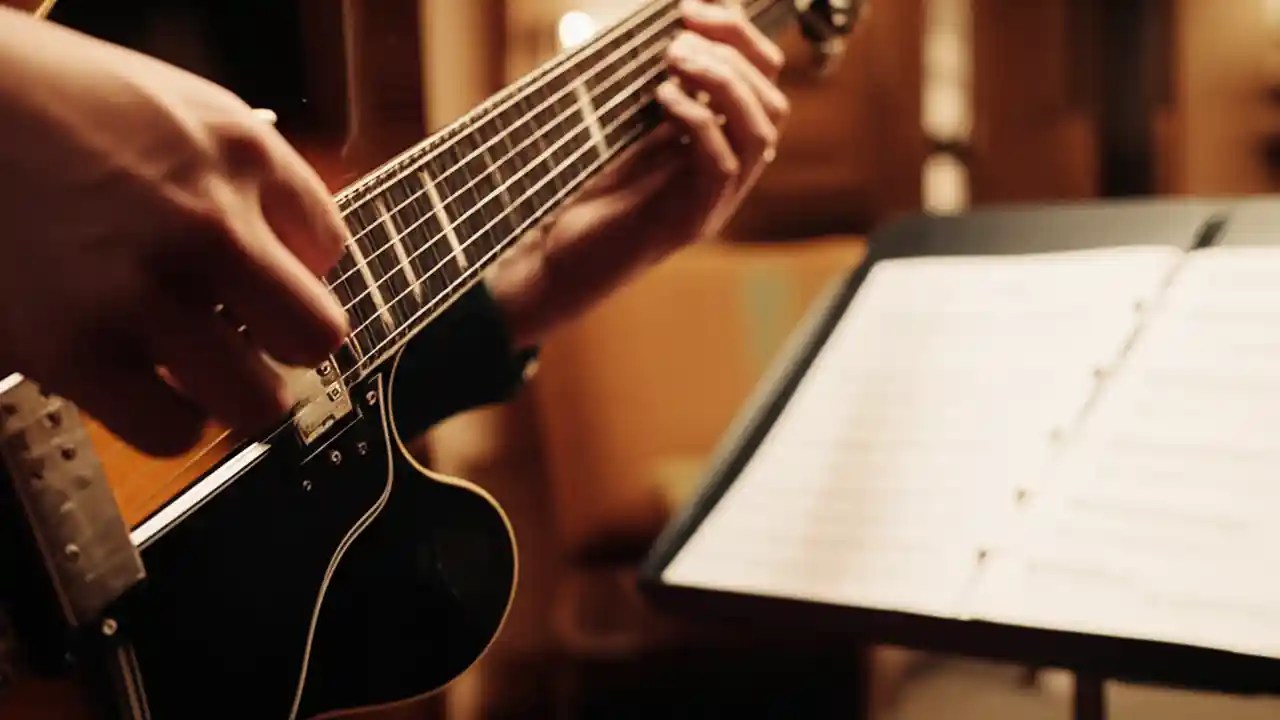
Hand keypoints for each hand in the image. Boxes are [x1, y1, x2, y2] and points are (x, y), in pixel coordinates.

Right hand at [0, 8, 348, 455]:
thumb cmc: (50, 103)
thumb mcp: (180, 108)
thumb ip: (251, 175)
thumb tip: (304, 252)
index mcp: (239, 152)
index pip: (331, 248)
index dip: (300, 272)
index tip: (271, 282)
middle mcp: (204, 222)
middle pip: (316, 337)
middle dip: (290, 349)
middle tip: (259, 345)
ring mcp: (141, 290)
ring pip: (256, 402)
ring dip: (234, 393)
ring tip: (199, 371)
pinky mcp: (75, 348)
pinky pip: (170, 431)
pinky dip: (167, 422)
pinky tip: (145, 386)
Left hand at [487, 0, 787, 346]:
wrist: (558, 263)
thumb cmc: (585, 195)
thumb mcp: (624, 130)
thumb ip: (652, 89)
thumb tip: (666, 28)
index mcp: (720, 146)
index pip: (763, 82)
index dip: (740, 36)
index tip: (694, 7)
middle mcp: (729, 174)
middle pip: (773, 101)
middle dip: (735, 52)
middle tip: (681, 32)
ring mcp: (715, 200)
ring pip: (759, 130)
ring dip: (722, 82)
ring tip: (673, 57)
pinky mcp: (690, 220)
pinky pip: (720, 162)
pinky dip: (698, 119)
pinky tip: (663, 97)